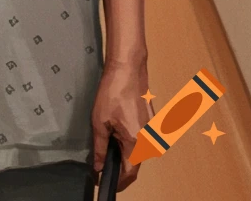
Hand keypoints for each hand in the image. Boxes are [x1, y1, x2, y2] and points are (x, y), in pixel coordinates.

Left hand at [91, 61, 151, 189]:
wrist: (128, 68)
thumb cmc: (113, 92)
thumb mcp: (100, 122)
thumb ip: (99, 148)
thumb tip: (98, 167)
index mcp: (137, 143)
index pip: (130, 174)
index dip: (117, 182)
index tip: (103, 181)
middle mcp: (149, 141)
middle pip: (134, 164)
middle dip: (119, 167)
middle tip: (101, 163)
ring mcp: (152, 131)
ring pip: (137, 151)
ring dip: (124, 153)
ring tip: (107, 145)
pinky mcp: (151, 122)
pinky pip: (140, 139)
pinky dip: (129, 141)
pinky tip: (116, 131)